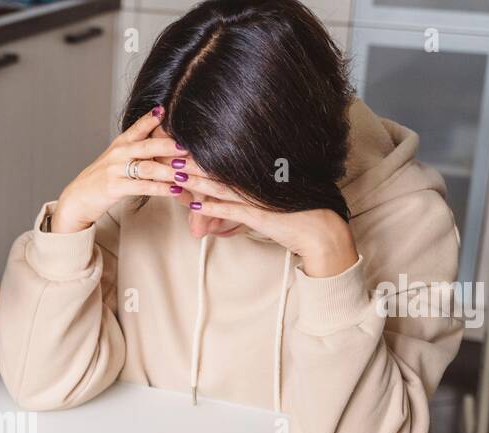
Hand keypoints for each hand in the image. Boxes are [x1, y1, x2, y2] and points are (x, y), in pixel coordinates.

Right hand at [48, 106, 189, 233]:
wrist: (78, 198)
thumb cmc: (102, 178)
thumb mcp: (117, 159)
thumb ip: (137, 149)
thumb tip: (164, 142)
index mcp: (121, 143)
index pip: (139, 126)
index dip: (153, 117)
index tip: (168, 109)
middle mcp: (118, 153)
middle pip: (148, 145)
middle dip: (170, 146)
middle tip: (189, 146)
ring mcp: (115, 170)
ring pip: (148, 167)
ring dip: (170, 171)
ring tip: (187, 173)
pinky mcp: (115, 187)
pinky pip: (142, 187)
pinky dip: (161, 188)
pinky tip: (175, 190)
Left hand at [171, 166, 358, 277]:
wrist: (321, 231)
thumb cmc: (293, 216)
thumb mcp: (264, 203)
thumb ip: (239, 201)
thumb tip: (212, 207)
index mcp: (255, 175)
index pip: (221, 160)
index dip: (199, 153)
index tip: (179, 144)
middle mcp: (255, 182)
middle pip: (217, 169)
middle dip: (191, 162)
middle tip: (168, 151)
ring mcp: (258, 198)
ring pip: (220, 187)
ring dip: (195, 181)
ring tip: (173, 174)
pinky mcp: (262, 215)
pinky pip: (233, 211)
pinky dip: (212, 209)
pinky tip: (194, 207)